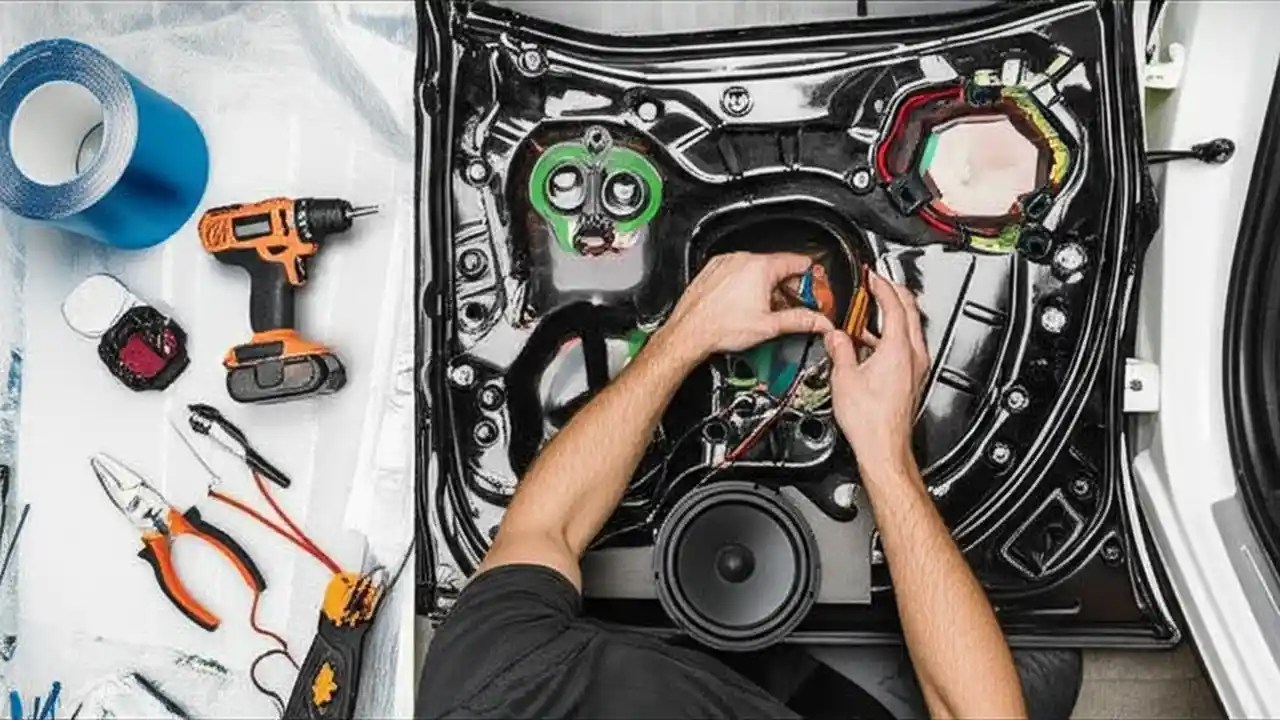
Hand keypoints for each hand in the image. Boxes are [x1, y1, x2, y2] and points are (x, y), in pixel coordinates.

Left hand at [659, 252, 833, 362]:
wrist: (688, 333)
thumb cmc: (721, 328)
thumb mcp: (769, 326)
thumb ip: (800, 320)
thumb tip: (818, 321)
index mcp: (761, 267)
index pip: (798, 262)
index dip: (810, 278)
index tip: (813, 290)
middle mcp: (742, 259)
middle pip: (777, 266)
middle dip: (788, 285)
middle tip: (793, 304)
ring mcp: (726, 263)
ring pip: (756, 268)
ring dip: (767, 285)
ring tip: (766, 308)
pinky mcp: (713, 270)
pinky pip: (737, 270)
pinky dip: (746, 283)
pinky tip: (745, 304)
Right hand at [824, 273, 929, 478]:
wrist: (883, 447)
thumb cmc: (870, 420)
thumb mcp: (844, 378)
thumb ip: (840, 349)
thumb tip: (835, 335)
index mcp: (899, 349)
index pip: (895, 304)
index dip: (882, 286)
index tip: (872, 275)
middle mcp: (914, 356)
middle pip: (911, 311)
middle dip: (894, 292)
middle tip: (879, 283)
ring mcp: (917, 367)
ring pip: (911, 327)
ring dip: (894, 313)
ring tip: (873, 309)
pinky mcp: (913, 378)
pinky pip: (908, 345)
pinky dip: (893, 334)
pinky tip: (874, 340)